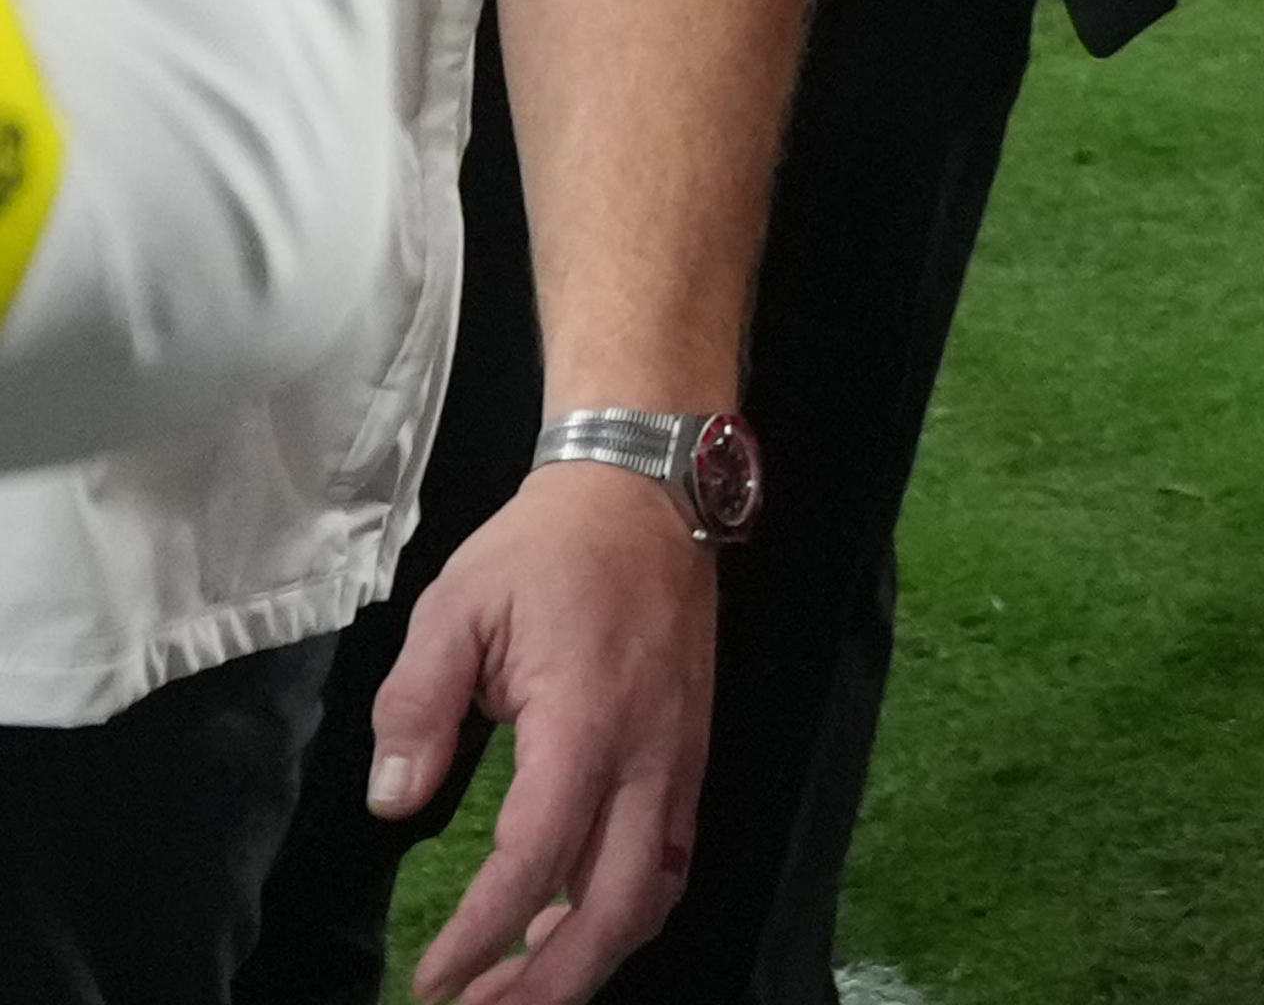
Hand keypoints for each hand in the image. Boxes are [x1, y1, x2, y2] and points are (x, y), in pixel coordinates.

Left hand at [375, 462, 715, 1004]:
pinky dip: (627, 908)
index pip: (538, 854)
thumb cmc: (546, 546)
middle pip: (618, 902)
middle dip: (552, 980)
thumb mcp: (457, 605)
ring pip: (657, 888)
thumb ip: (417, 704)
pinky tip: (571, 921)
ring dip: (594, 955)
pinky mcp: (690, 748)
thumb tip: (393, 798)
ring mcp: (682, 751)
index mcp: (588, 716)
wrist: (647, 487)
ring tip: (522, 984)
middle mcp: (651, 749)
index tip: (432, 979)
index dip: (483, 930)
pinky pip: (671, 853)